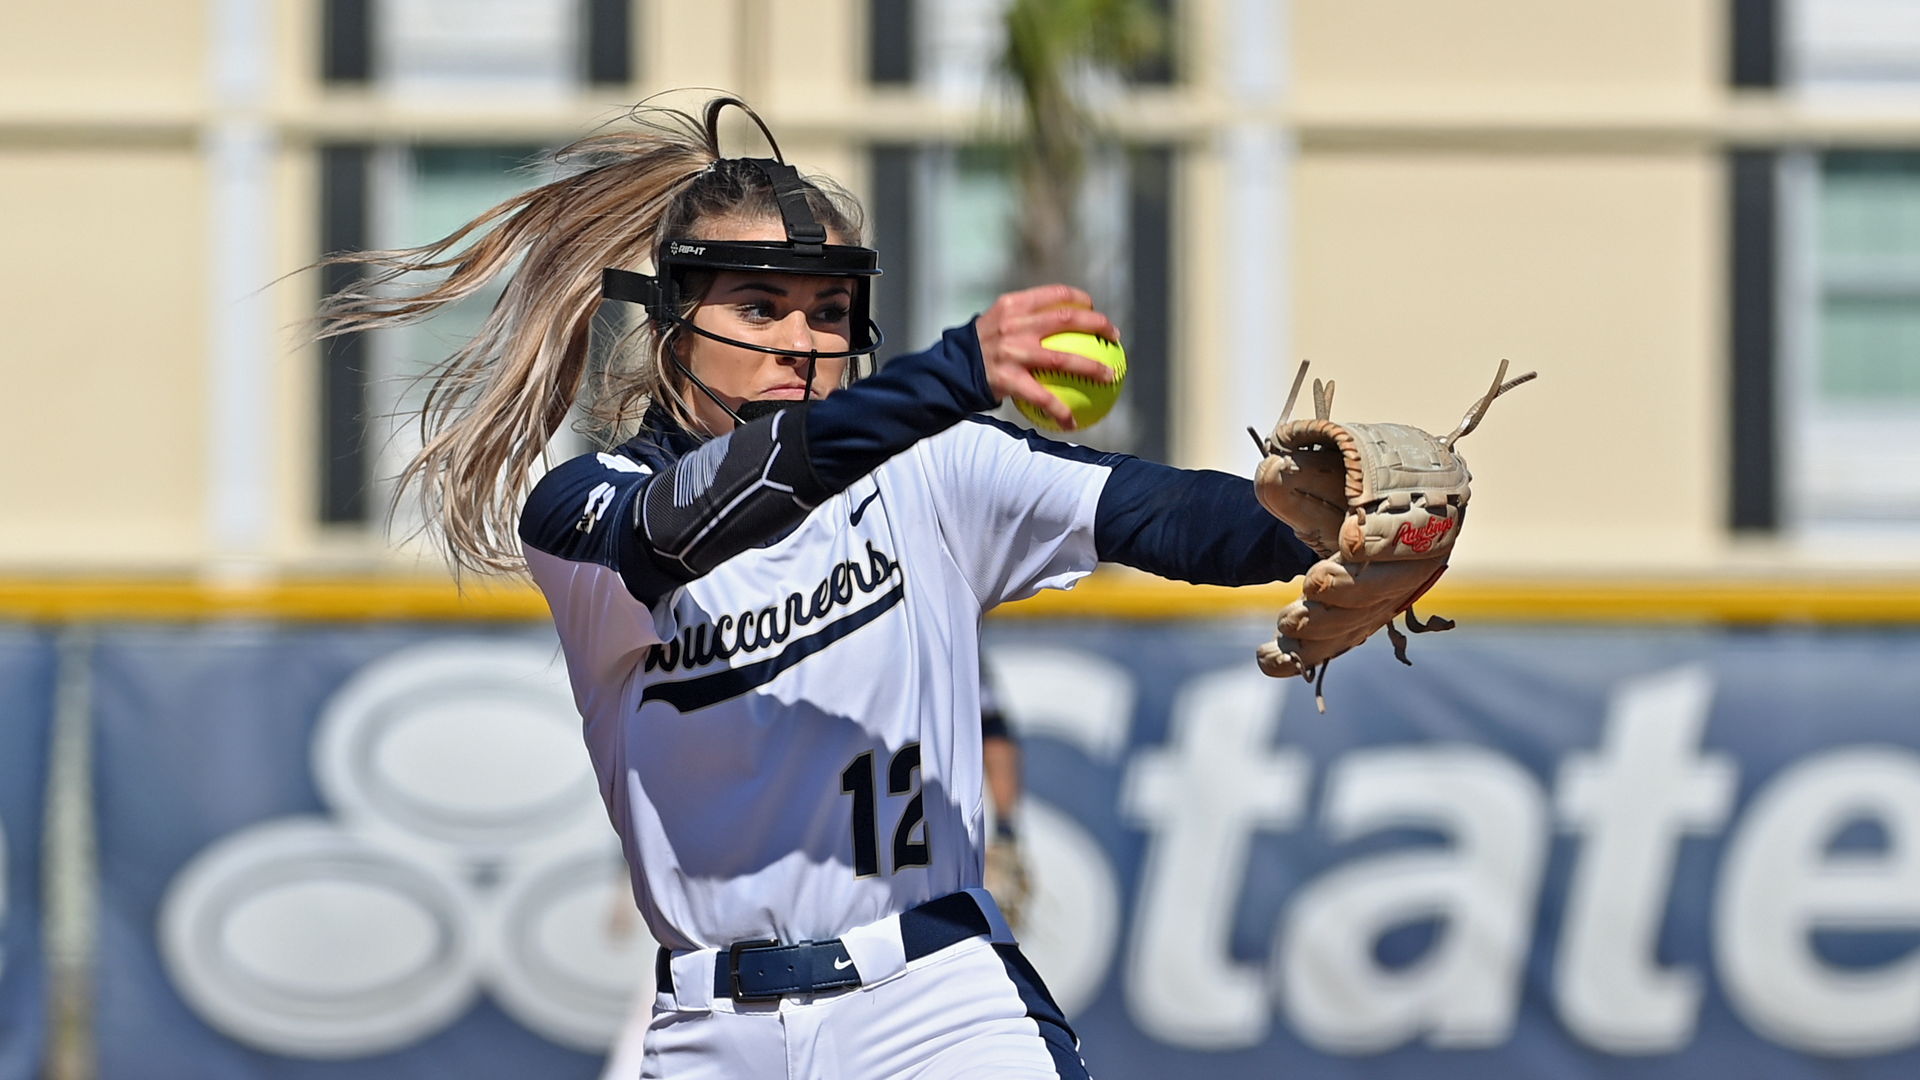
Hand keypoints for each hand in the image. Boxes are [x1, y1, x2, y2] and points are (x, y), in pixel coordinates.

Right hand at [974, 285, 1121, 430]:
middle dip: (1097, 324)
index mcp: (1012, 305)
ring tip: (1110, 377)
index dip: (1079, 298)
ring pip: (1062, 359)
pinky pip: (1041, 397)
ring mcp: (1011, 352)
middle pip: (1066, 319)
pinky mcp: (1006, 379)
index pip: (1054, 294)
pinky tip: (1072, 422)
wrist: (949, 372)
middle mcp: (1013, 325)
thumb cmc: (978, 348)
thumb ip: (1022, 318)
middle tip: (1114, 335)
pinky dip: (1059, 410)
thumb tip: (1060, 321)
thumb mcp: (995, 323)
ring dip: (1092, 368)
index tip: (1093, 307)